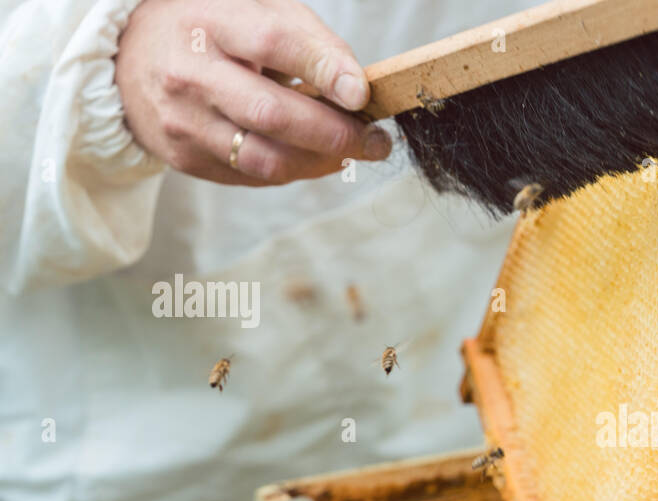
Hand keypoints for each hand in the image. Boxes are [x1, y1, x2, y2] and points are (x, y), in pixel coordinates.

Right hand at [116, 0, 391, 185]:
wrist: (131, 54)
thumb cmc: (213, 28)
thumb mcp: (254, 9)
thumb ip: (308, 41)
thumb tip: (358, 89)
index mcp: (210, 22)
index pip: (274, 43)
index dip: (324, 68)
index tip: (362, 92)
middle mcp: (190, 73)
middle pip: (272, 114)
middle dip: (335, 133)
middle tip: (375, 139)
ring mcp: (184, 121)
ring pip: (265, 158)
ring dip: (321, 162)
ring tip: (354, 152)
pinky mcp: (186, 156)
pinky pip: (253, 176)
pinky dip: (294, 170)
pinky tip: (315, 157)